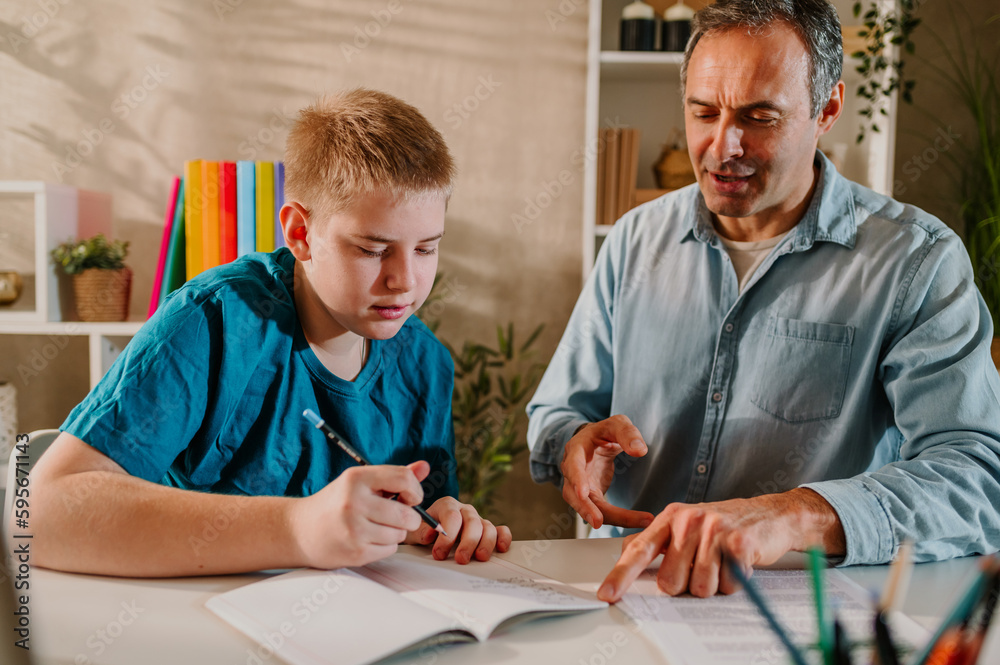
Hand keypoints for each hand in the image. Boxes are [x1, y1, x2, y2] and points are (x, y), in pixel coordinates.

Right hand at [290, 461, 429, 568]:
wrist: (300, 530)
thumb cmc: (336, 503)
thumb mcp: (360, 481)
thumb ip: (394, 475)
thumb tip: (426, 467)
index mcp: (356, 478)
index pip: (404, 479)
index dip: (415, 490)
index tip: (410, 497)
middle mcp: (354, 502)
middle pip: (407, 514)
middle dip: (410, 517)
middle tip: (399, 516)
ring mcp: (354, 529)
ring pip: (400, 534)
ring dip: (396, 532)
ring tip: (379, 526)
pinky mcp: (355, 552)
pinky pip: (390, 549)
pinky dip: (386, 545)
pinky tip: (370, 538)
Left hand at [405, 497, 512, 563]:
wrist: (428, 532)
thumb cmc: (421, 532)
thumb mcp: (414, 531)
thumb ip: (419, 531)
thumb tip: (429, 534)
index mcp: (446, 505)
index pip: (451, 516)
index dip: (447, 536)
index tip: (439, 554)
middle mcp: (464, 510)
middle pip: (472, 522)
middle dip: (467, 542)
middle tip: (461, 559)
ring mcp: (477, 519)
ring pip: (488, 527)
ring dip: (486, 543)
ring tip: (480, 558)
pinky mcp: (487, 530)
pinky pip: (500, 530)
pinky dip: (503, 537)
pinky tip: (501, 548)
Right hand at [560, 415, 653, 528]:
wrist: (596, 440)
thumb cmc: (605, 431)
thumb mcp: (617, 424)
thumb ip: (628, 434)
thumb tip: (640, 450)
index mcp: (576, 449)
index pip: (573, 465)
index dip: (576, 479)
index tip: (584, 493)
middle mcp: (572, 470)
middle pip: (573, 493)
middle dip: (585, 508)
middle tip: (598, 522)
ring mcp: (578, 486)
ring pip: (585, 506)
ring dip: (602, 517)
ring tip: (629, 522)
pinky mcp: (589, 496)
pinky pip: (599, 510)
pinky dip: (616, 517)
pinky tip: (635, 520)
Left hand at [596, 489, 844, 601]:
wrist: (771, 514)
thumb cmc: (725, 524)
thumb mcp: (685, 525)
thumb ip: (658, 542)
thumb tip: (625, 554)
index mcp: (670, 517)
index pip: (639, 550)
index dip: (621, 576)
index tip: (607, 594)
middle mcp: (688, 520)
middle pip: (670, 581)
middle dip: (687, 584)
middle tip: (703, 567)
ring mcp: (714, 529)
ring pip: (699, 587)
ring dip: (713, 585)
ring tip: (722, 564)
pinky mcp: (739, 542)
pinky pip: (727, 585)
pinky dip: (733, 582)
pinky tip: (738, 564)